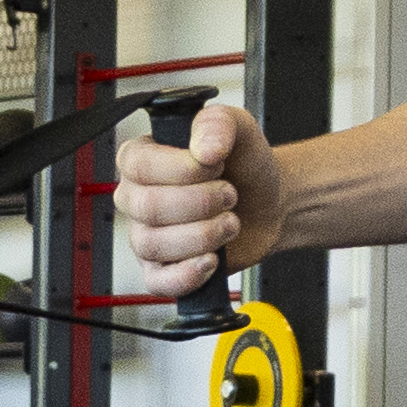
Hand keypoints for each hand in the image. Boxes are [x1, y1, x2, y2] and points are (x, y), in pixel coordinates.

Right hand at [111, 97, 280, 298]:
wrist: (269, 202)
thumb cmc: (244, 164)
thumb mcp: (239, 128)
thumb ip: (218, 124)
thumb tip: (204, 149)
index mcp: (141, 158)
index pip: (138, 165)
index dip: (182, 169)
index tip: (215, 165)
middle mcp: (136, 197)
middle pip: (149, 208)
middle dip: (201, 203)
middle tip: (229, 195)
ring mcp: (146, 236)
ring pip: (153, 245)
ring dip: (203, 235)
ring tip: (230, 222)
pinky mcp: (163, 270)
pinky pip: (158, 282)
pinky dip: (188, 274)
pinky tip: (212, 259)